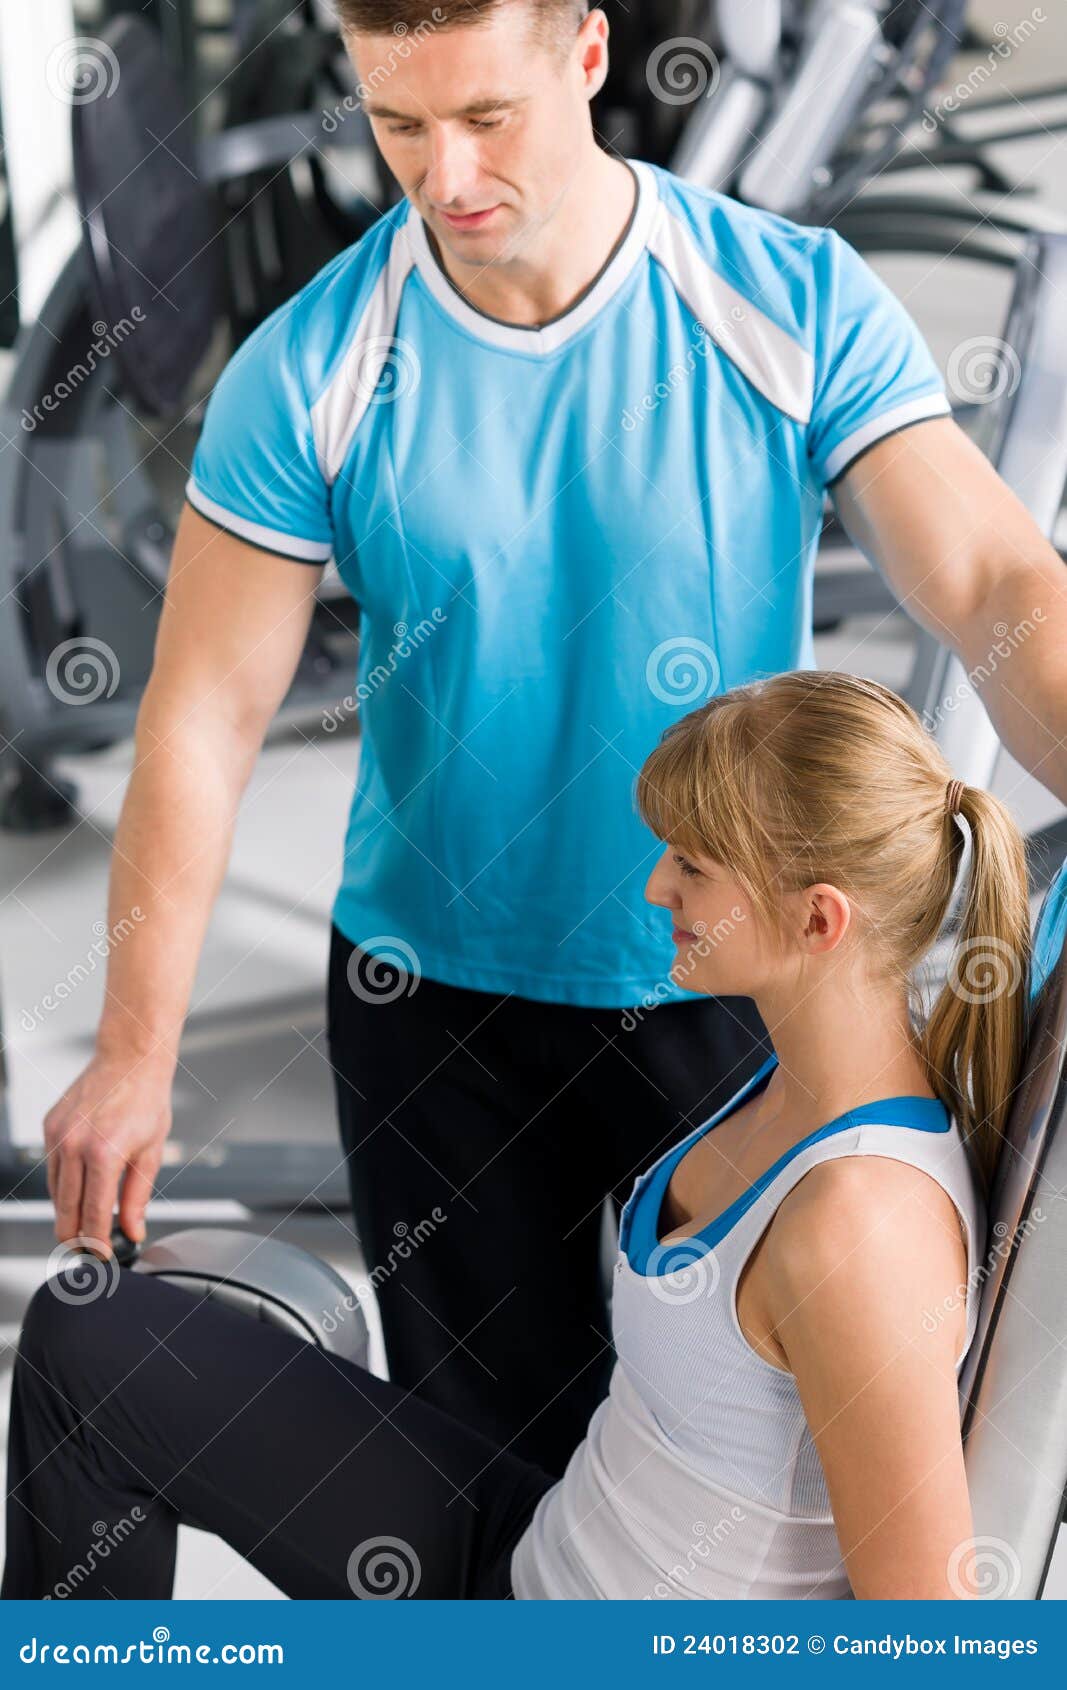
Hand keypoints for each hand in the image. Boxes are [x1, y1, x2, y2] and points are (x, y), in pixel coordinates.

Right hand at [43, 1052, 173, 1256]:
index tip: (103, 1256)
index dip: (97, 1242)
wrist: (130, 1059)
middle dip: (75, 1237)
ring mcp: (58, 1136)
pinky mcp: (50, 1127)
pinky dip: (64, 1185)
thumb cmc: (146, 1099)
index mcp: (104, 1153)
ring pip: (56, 1193)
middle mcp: (75, 1145)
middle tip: (89, 1250)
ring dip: (69, 1213)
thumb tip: (132, 1230)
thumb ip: (137, 1196)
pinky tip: (80, 1189)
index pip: (93, 1214)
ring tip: (86, 1224)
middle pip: (66, 1211)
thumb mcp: (151, 1151)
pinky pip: (52, 1169)